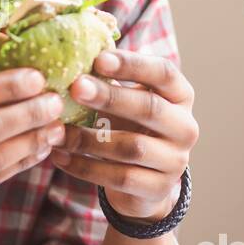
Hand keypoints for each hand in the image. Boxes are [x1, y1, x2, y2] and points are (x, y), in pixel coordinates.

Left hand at [49, 49, 198, 221]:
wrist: (144, 182)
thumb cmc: (130, 126)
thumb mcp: (127, 101)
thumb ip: (109, 81)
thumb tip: (69, 56)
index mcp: (180, 95)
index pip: (164, 73)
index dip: (132, 64)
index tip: (98, 59)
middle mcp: (185, 126)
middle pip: (150, 108)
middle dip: (110, 97)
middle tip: (75, 87)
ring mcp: (176, 160)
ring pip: (132, 147)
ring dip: (89, 138)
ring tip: (58, 131)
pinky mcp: (159, 188)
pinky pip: (119, 178)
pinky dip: (85, 167)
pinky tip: (60, 157)